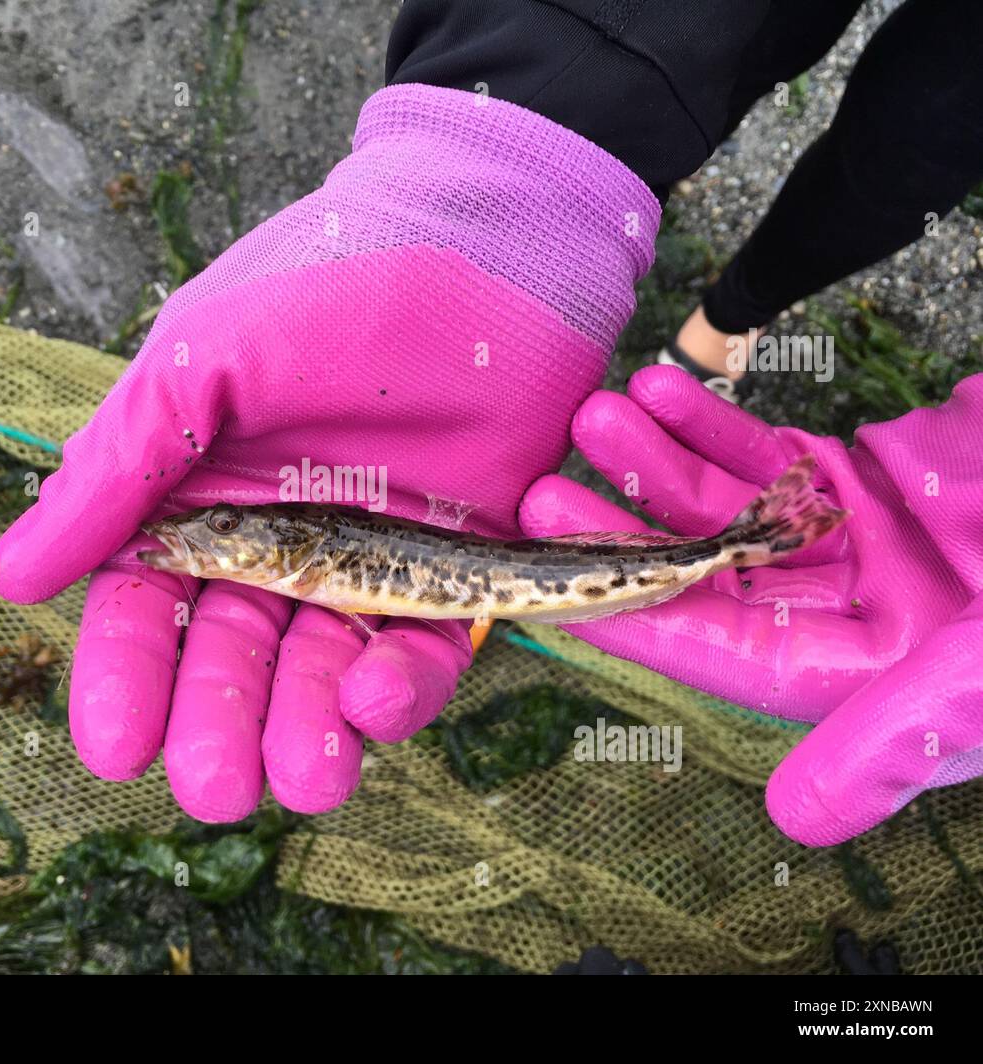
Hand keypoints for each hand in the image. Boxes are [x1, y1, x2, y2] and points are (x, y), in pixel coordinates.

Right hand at [0, 85, 658, 821]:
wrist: (484, 240)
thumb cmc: (327, 281)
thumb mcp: (198, 365)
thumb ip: (114, 473)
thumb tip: (11, 577)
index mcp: (197, 498)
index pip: (145, 607)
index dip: (125, 678)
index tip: (114, 746)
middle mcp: (275, 545)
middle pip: (231, 659)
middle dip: (217, 727)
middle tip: (212, 788)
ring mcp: (366, 564)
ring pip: (322, 676)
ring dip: (306, 733)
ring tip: (303, 781)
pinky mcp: (454, 572)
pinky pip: (423, 651)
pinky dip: (401, 686)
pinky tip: (374, 699)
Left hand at [519, 365, 982, 843]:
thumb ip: (901, 743)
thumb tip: (800, 823)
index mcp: (867, 677)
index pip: (726, 649)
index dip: (641, 614)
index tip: (558, 583)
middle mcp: (846, 614)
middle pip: (709, 568)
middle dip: (630, 524)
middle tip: (546, 489)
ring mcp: (852, 540)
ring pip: (729, 501)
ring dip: (660, 457)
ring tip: (598, 413)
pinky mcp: (869, 477)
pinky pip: (774, 450)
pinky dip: (716, 419)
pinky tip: (659, 386)